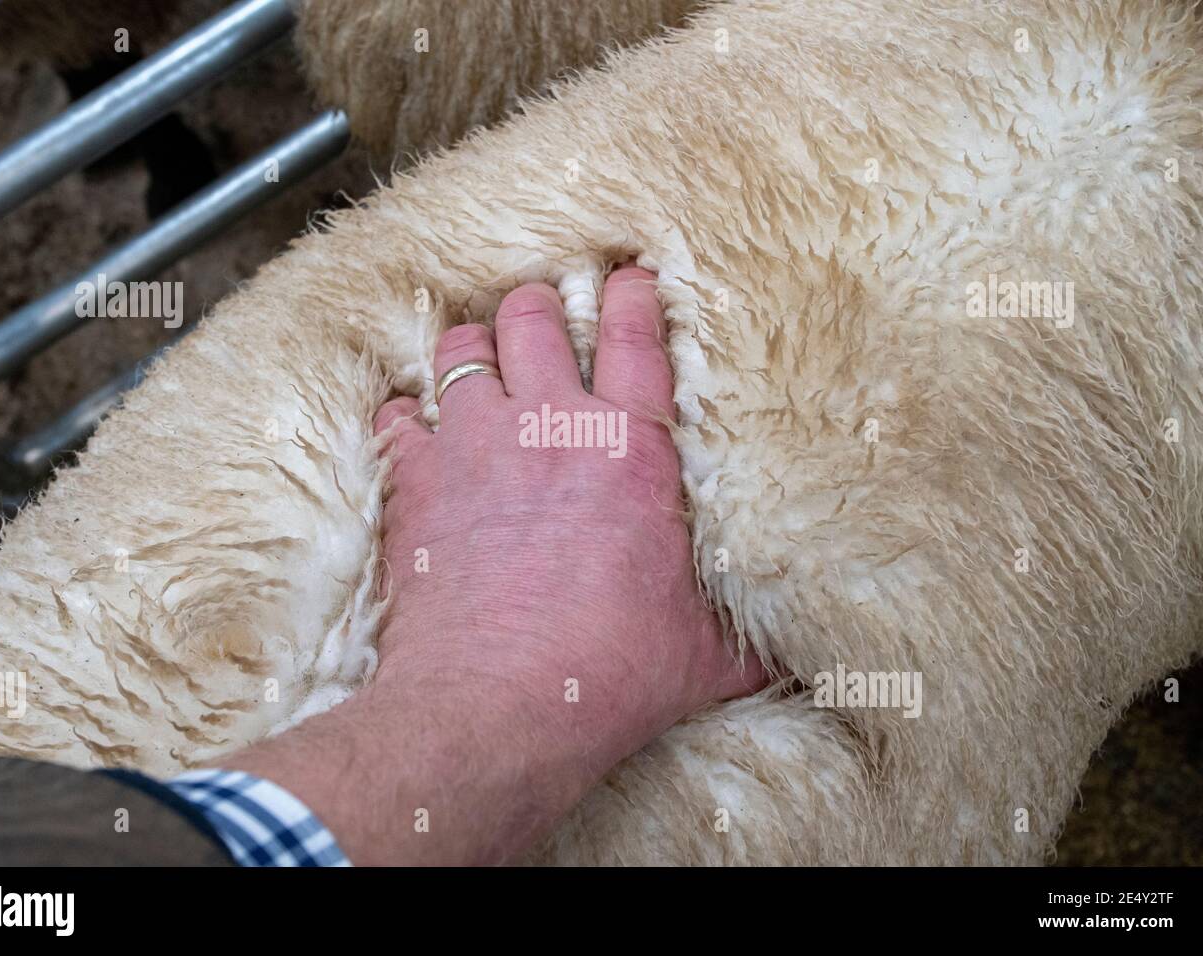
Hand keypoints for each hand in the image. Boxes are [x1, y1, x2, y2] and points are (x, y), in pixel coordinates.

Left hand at [225, 265, 765, 864]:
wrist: (500, 706)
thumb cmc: (610, 675)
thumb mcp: (706, 657)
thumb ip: (753, 642)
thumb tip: (804, 665)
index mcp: (632, 450)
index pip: (636, 337)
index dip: (634, 295)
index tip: (631, 278)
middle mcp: (551, 427)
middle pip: (535, 317)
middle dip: (539, 306)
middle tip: (543, 315)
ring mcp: (476, 446)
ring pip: (462, 349)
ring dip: (471, 345)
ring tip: (477, 352)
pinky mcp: (417, 481)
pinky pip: (398, 415)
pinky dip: (404, 413)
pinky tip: (411, 423)